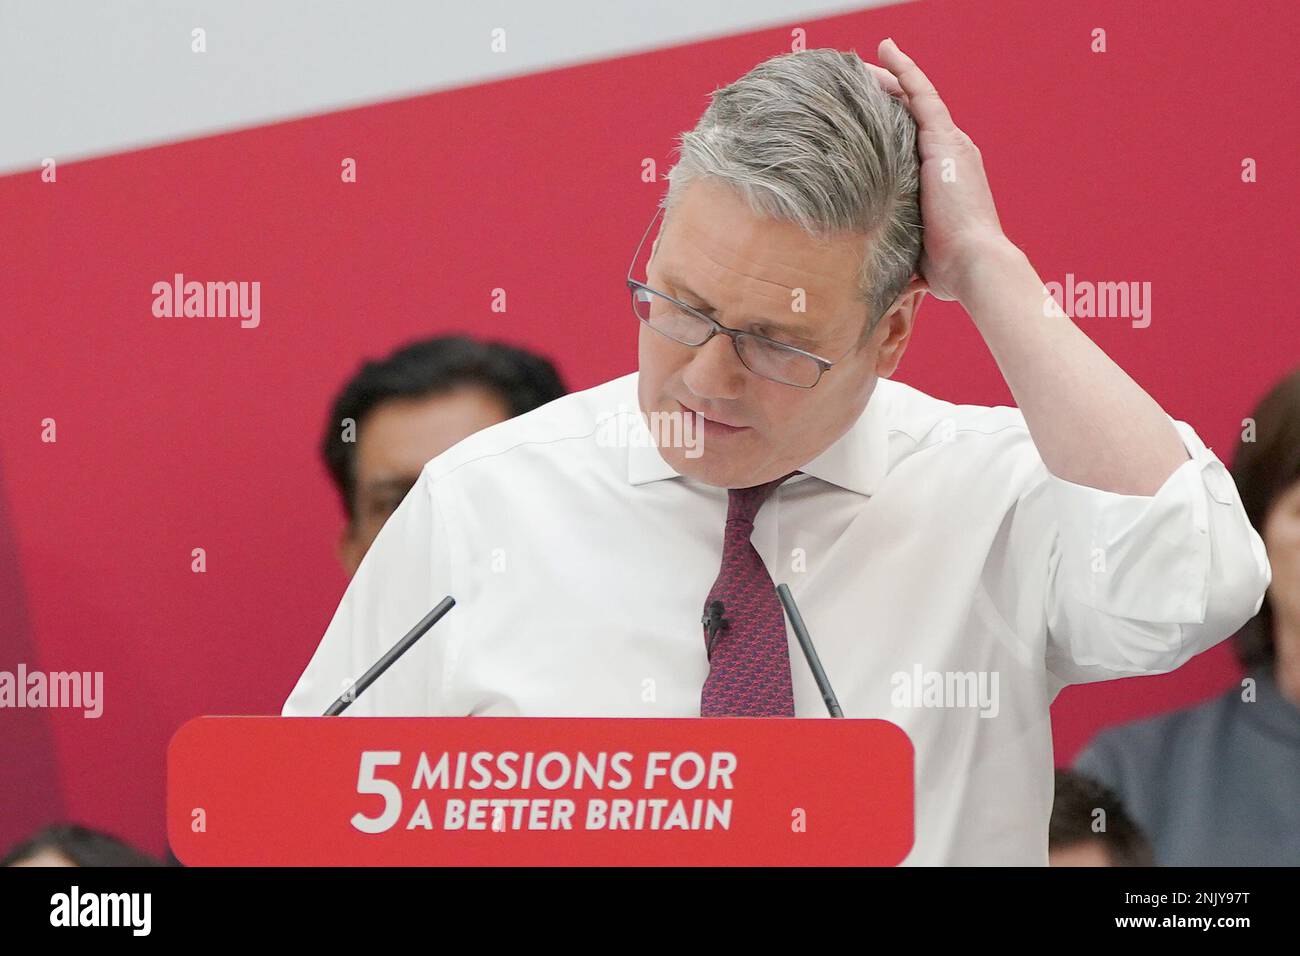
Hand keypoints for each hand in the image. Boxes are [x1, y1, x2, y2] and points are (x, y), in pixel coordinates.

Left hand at [871, 38, 1011, 303]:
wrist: (975, 265)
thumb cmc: (950, 270)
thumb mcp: (919, 255)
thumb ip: (900, 254)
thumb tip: (874, 283)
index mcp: (948, 176)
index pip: (918, 139)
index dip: (896, 122)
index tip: (870, 114)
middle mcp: (954, 154)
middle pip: (915, 113)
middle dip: (889, 94)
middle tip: (859, 80)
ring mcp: (951, 145)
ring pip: (916, 98)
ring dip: (891, 77)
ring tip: (865, 60)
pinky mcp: (944, 142)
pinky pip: (922, 94)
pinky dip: (904, 71)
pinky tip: (885, 52)